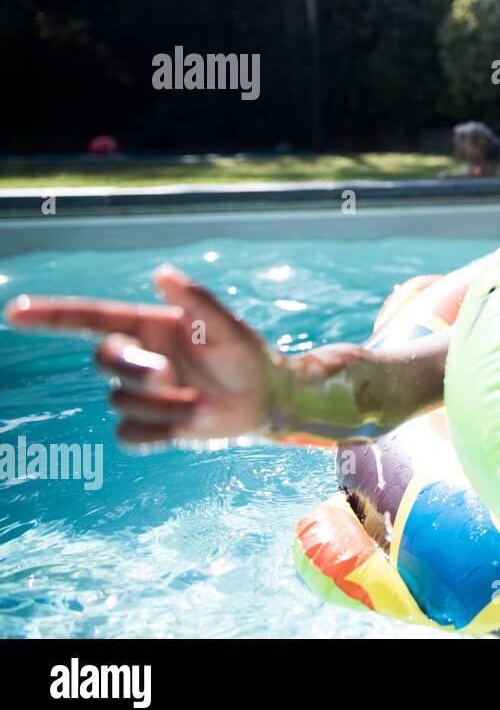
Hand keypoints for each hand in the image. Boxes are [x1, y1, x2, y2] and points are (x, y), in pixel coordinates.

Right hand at [5, 265, 276, 443]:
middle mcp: (139, 357)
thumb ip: (198, 302)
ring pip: (121, 402)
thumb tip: (162, 274)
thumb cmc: (247, 356)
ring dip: (164, 405)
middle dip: (132, 368)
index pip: (91, 319)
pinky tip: (189, 426)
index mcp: (149, 327)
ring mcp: (140, 394)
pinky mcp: (148, 426)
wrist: (264, 400)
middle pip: (104, 359)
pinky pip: (129, 435)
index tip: (15, 313)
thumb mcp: (229, 328)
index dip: (51, 316)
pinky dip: (159, 432)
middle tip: (168, 374)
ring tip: (207, 405)